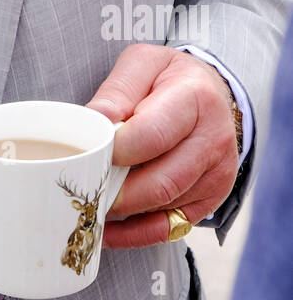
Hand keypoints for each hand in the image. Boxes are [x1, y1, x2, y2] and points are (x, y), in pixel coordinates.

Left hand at [87, 44, 239, 247]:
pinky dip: (135, 234)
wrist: (209, 92)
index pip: (152, 135)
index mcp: (195, 99)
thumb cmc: (168, 78)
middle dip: (115, 190)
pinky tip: (107, 228)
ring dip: (122, 212)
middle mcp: (213, 140)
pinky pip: (170, 229)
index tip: (89, 153)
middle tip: (83, 187)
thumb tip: (94, 120)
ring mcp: (217, 175)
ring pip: (164, 207)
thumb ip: (117, 91)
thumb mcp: (142, 65)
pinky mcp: (211, 200)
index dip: (115, 150)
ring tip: (90, 202)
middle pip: (160, 181)